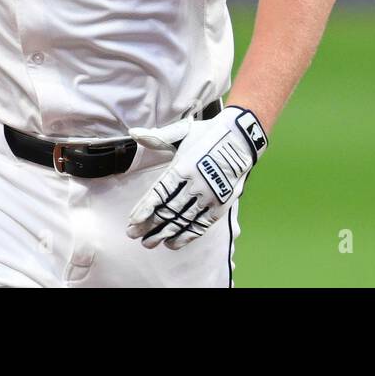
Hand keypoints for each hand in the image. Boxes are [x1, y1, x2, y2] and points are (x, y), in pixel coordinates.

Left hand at [126, 106, 267, 249]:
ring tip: (148, 243)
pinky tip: (172, 243)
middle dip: (149, 225)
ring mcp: (210, 196)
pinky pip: (201, 225)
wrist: (243, 138)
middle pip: (168, 210)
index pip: (159, 192)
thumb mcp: (183, 132)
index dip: (144, 208)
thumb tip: (133, 133)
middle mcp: (196, 184)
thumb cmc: (209, 133)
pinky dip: (186, 236)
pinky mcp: (221, 205)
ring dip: (164, 234)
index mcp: (184, 166)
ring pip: (182, 221)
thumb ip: (158, 137)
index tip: (132, 221)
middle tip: (133, 235)